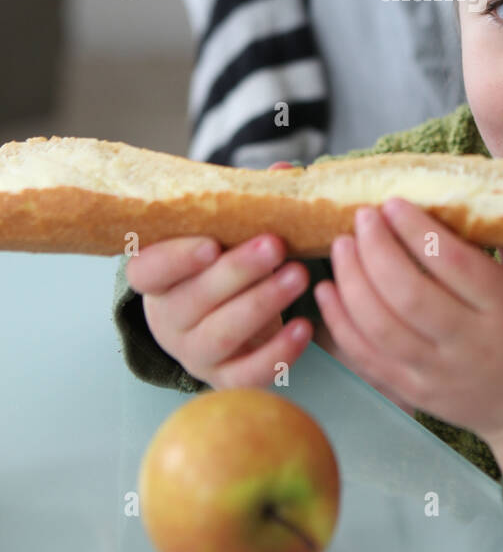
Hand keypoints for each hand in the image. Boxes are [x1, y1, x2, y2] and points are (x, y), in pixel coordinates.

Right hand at [125, 161, 312, 389]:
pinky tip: (305, 327)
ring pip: (223, 333)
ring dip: (263, 303)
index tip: (211, 243)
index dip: (175, 258)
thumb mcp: (230, 234)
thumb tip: (282, 173)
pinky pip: (248, 373)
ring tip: (299, 276)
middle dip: (238, 271)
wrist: (233, 322)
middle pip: (194, 299)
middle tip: (276, 246)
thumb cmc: (226, 267)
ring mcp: (195, 353)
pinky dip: (278, 352)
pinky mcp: (225, 379)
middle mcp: (169, 319)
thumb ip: (249, 204)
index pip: (148, 270)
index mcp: (160, 278)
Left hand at [313, 198, 502, 449]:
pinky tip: (328, 290)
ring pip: (380, 327)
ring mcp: (437, 373)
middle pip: (407, 294)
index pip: (451, 263)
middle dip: (376, 249)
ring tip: (342, 246)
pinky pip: (367, 358)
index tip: (393, 203)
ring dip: (352, 281)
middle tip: (363, 217)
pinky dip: (340, 323)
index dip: (415, 229)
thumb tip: (469, 192)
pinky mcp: (414, 393)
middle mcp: (470, 343)